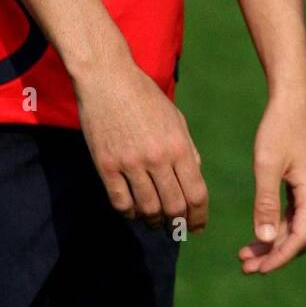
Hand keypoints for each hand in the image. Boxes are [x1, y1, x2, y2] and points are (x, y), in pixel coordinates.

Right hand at [75, 55, 208, 230]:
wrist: (106, 77)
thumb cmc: (143, 95)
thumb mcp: (175, 118)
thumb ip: (188, 150)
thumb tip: (195, 181)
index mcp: (178, 146)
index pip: (196, 194)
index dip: (200, 217)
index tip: (198, 226)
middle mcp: (156, 157)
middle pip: (174, 207)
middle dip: (178, 224)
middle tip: (176, 229)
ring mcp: (129, 162)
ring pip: (148, 209)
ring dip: (154, 222)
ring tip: (154, 221)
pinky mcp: (105, 164)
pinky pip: (120, 202)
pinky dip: (129, 213)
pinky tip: (133, 211)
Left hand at [239, 87, 305, 273]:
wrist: (293, 96)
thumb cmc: (279, 127)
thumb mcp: (267, 165)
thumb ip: (266, 203)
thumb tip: (266, 239)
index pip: (299, 238)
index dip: (279, 257)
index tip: (257, 269)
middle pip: (298, 236)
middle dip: (273, 254)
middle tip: (245, 266)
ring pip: (296, 225)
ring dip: (274, 241)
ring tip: (246, 253)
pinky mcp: (305, 179)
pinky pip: (294, 212)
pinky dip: (277, 224)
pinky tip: (260, 230)